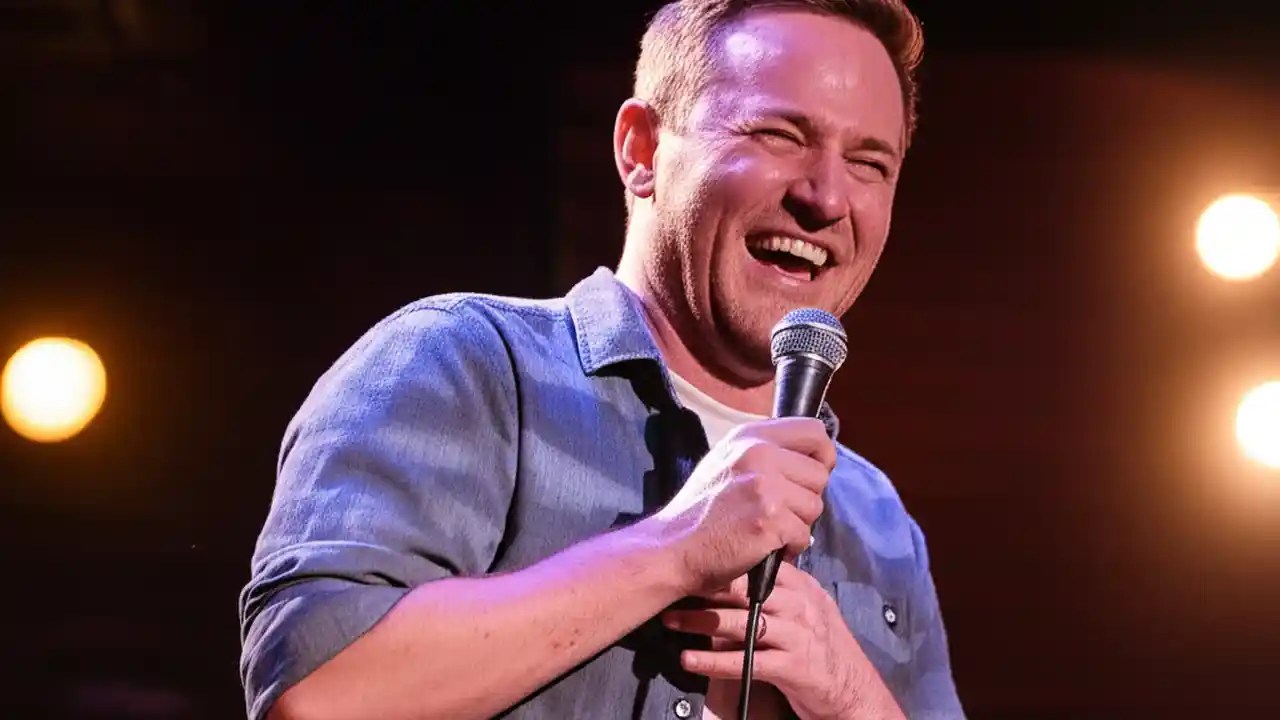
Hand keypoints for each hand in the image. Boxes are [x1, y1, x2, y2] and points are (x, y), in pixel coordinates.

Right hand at [650, 417, 834, 594]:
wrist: (672, 548)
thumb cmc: (699, 511)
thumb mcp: (726, 462)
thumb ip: (764, 453)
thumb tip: (811, 460)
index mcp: (750, 436)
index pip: (813, 430)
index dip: (821, 455)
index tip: (809, 476)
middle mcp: (759, 453)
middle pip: (819, 474)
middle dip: (806, 499)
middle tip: (779, 512)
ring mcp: (765, 486)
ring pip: (815, 506)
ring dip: (798, 525)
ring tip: (768, 530)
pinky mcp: (770, 519)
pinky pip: (804, 535)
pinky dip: (790, 548)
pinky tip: (765, 546)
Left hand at [661, 563, 905, 719]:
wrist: (854, 691)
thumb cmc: (823, 648)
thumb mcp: (807, 610)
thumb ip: (780, 591)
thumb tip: (740, 572)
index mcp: (802, 587)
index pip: (758, 566)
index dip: (722, 565)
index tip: (690, 562)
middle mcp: (800, 606)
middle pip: (744, 591)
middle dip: (705, 588)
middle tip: (672, 586)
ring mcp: (797, 636)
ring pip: (741, 623)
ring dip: (700, 622)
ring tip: (671, 621)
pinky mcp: (793, 668)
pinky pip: (747, 662)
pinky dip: (714, 661)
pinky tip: (690, 659)